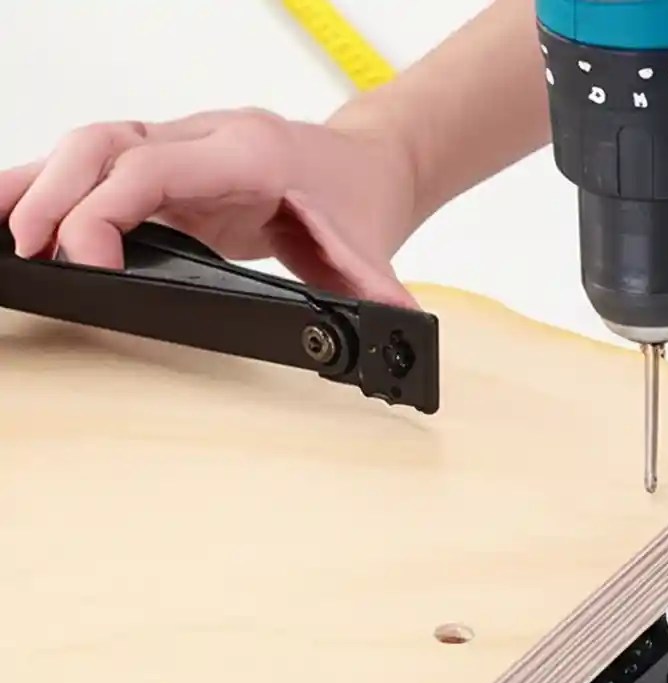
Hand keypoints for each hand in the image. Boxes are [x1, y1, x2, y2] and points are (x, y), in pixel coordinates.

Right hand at [0, 108, 418, 306]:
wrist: (369, 164)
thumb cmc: (359, 198)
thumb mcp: (370, 251)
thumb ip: (377, 290)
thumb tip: (397, 328)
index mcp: (250, 154)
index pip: (155, 169)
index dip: (107, 210)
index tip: (87, 264)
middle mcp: (206, 138)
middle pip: (105, 145)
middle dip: (54, 196)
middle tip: (28, 254)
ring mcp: (181, 146)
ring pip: (91, 145)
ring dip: (39, 184)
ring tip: (3, 235)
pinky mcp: (167, 166)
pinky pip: (97, 164)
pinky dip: (52, 185)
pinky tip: (19, 213)